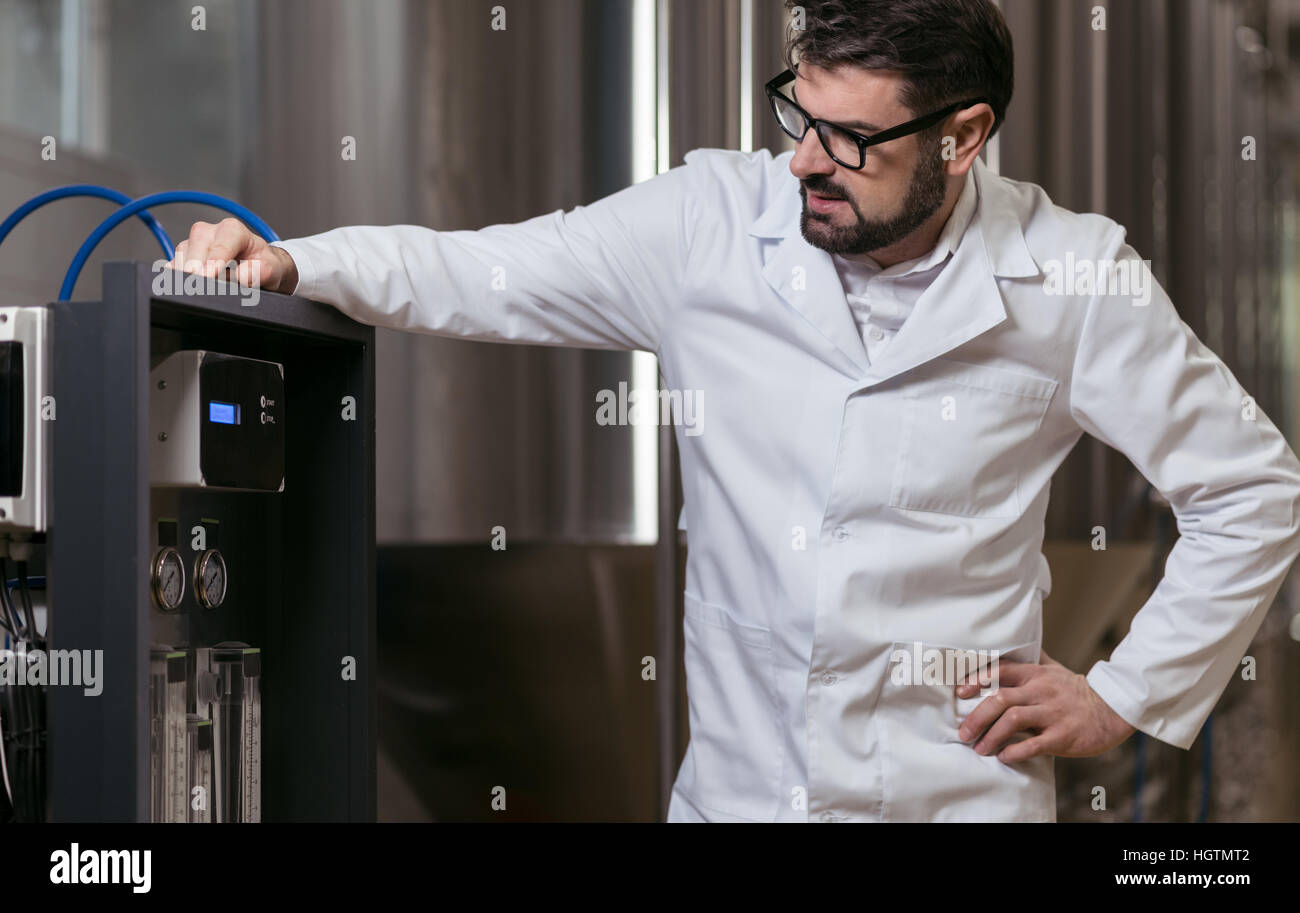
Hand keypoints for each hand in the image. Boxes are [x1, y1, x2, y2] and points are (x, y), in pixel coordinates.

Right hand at [170, 218, 298, 294]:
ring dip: (189, 274)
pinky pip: (174, 266)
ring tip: (204, 288)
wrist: (258, 267)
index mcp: (233, 230)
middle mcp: (210, 231)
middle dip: (198, 268)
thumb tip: (242, 276)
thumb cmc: (264, 266)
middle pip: (196, 247)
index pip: (221, 245)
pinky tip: (186, 286)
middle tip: (202, 287)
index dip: (214, 261)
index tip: (208, 275)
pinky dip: (178, 277)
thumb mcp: (271, 270)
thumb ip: (260, 272)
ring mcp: (194, 243)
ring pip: (182, 256)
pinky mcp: (184, 256)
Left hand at [953, 649, 1135, 762]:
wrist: (1112, 709)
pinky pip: (1034, 744)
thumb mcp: (1054, 669)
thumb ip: (1032, 660)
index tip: (960, 692)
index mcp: (1036, 674)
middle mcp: (1041, 691)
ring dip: (991, 736)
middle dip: (977, 717)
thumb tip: (1014, 645)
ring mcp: (1052, 713)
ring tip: (980, 749)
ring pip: (1013, 720)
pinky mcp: (1063, 736)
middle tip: (964, 732)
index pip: (1000, 671)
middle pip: (1000, 699)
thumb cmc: (1076, 690)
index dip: (977, 680)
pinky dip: (1015, 752)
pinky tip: (1004, 757)